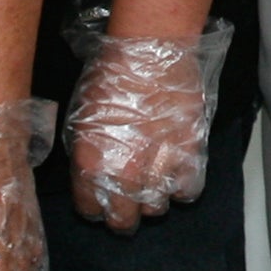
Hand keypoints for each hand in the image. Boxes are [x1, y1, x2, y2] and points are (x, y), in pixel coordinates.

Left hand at [65, 20, 233, 233]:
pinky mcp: (189, 154)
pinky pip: (187, 190)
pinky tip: (175, 173)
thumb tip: (93, 173)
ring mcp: (158, 166)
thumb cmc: (112, 74)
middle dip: (123, 216)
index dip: (95, 206)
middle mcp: (123, 173)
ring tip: (152, 182)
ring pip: (156, 208)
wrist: (150, 51)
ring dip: (153, 198)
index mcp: (90, 163)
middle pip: (124, 220)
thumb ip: (86, 153)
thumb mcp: (80, 116)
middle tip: (127, 204)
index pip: (90, 209)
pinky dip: (181, 186)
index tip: (100, 200)